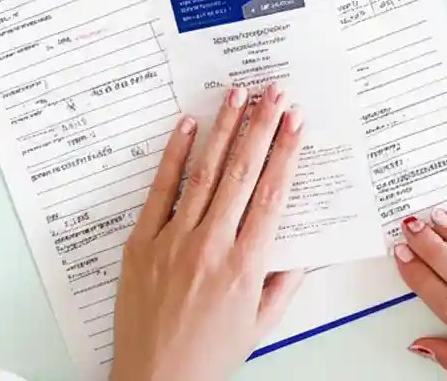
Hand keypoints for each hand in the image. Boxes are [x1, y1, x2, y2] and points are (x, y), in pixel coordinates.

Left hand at [109, 84, 305, 380]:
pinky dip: (174, 155)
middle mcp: (210, 246)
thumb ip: (285, 282)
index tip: (296, 121)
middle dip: (261, 126)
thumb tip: (305, 248)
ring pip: (204, 172)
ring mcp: (172, 241)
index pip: (272, 194)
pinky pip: (160, 190)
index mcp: (245, 266)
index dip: (286, 152)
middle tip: (274, 92)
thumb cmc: (209, 357)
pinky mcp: (141, 243)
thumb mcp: (261, 324)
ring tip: (236, 94)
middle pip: (241, 172)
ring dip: (223, 129)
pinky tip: (188, 126)